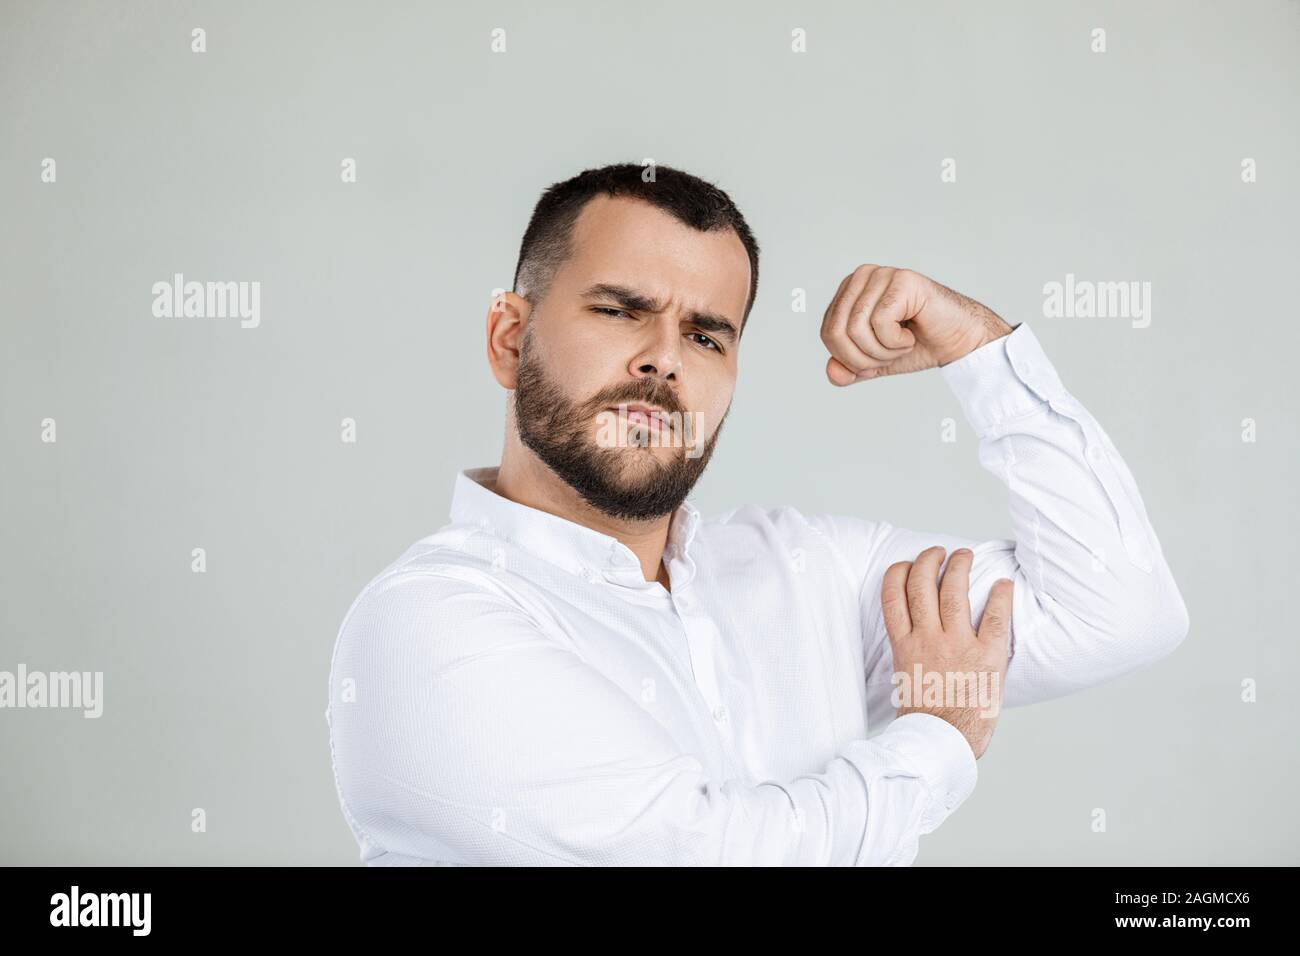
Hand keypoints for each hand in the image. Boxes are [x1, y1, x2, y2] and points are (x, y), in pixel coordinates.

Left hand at [821, 266, 1012, 385]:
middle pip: (837, 332)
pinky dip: (896, 342)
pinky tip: (912, 335)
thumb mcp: (874, 363)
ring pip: (856, 328)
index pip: (828, 333)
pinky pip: (880, 322)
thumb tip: (832, 372)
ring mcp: (881, 274)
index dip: (849, 359)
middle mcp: (862, 276)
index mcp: (849, 291)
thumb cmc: (918, 345)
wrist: (958, 342)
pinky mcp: (902, 280)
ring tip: (902, 345)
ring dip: (882, 351)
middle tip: (890, 355)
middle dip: (862, 358)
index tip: (877, 359)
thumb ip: (848, 369)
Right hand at [882, 546, 1012, 758]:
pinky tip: (1003, 584)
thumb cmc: (925, 720)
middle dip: (928, 561)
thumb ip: (910, 655)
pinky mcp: (986, 656)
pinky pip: (995, 618)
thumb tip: (914, 643)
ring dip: (959, 567)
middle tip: (937, 552)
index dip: (897, 574)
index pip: (892, 597)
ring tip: (964, 554)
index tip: (904, 564)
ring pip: (953, 592)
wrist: (942, 744)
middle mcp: (927, 640)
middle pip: (921, 586)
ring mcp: (957, 645)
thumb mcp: (905, 681)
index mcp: (905, 647)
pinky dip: (1000, 598)